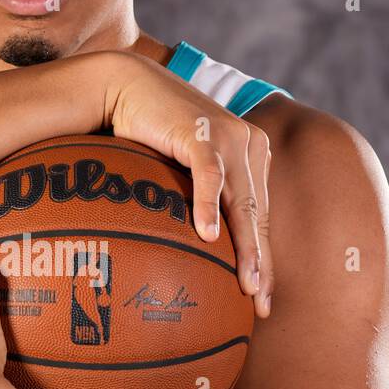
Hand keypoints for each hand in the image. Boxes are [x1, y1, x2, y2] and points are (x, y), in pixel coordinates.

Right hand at [104, 53, 273, 315]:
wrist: (125, 86)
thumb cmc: (148, 134)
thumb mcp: (181, 171)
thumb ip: (197, 197)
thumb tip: (194, 247)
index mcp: (251, 157)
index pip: (260, 217)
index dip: (263, 259)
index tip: (262, 299)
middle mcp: (249, 146)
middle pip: (258, 216)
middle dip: (262, 263)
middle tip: (261, 303)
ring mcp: (229, 137)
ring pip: (243, 202)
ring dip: (245, 246)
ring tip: (246, 283)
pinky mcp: (201, 131)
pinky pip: (210, 176)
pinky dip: (207, 206)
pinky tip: (207, 236)